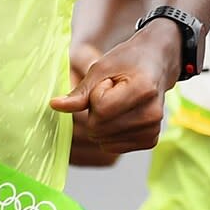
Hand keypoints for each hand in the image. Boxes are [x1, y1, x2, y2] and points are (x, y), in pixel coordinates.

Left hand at [51, 25, 174, 159]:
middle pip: (99, 129)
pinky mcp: (150, 141)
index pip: (100, 110)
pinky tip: (122, 115)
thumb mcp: (100, 69)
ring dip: (102, 123)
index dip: (95, 96)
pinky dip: (109, 133)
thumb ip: (79, 92)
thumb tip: (54, 106)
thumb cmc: (127, 62)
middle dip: (96, 112)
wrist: (155, 64)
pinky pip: (112, 147)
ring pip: (103, 141)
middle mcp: (152, 114)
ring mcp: (153, 130)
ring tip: (119, 102)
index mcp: (143, 90)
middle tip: (113, 93)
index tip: (109, 82)